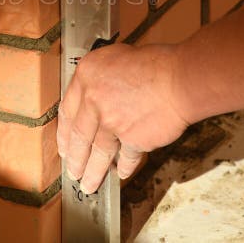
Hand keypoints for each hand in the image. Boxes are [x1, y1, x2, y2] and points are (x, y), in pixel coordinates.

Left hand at [56, 43, 189, 193]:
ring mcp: (111, 121)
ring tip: (90, 184)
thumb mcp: (114, 58)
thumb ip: (99, 79)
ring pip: (99, 152)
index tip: (64, 147)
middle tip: (73, 173)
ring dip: (94, 172)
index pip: (67, 110)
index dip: (64, 133)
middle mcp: (93, 99)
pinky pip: (126, 157)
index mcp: (86, 76)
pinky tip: (122, 173)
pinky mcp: (131, 138)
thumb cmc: (154, 64)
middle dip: (76, 159)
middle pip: (79, 136)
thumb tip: (91, 97)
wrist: (180, 79)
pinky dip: (125, 167)